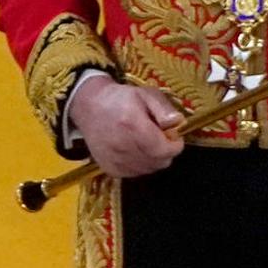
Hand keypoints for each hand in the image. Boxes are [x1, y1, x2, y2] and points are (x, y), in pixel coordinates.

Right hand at [65, 74, 185, 179]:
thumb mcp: (146, 94)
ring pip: (149, 169)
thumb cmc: (120, 99)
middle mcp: (122, 146)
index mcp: (132, 125)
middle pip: (159, 162)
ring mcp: (115, 160)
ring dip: (153, 158)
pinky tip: (135, 150)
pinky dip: (141, 164)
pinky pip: (135, 173)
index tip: (174, 136)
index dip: (175, 145)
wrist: (90, 108)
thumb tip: (177, 123)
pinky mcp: (110, 169)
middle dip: (166, 152)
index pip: (164, 150)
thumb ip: (164, 109)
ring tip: (146, 142)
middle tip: (161, 138)